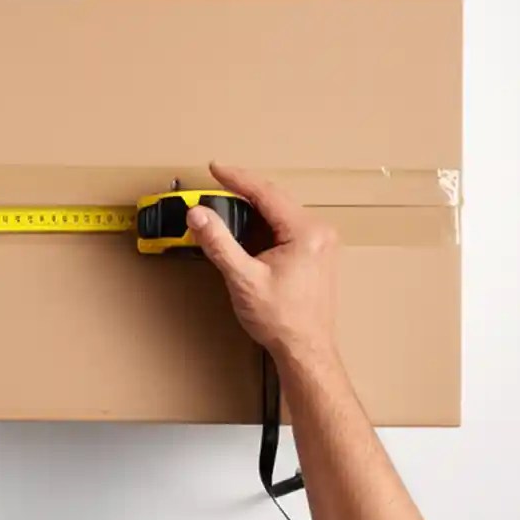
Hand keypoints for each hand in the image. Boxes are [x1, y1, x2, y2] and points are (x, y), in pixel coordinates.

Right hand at [186, 164, 338, 364]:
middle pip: (275, 199)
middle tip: (216, 183)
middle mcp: (319, 232)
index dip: (236, 178)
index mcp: (306, 232)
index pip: (266, 193)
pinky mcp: (316, 254)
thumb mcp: (244, 279)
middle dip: (243, 191)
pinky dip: (264, 224)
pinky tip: (247, 230)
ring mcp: (320, 243)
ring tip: (226, 205)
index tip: (215, 168)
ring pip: (280, 213)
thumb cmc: (283, 321)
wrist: (306, 351)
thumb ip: (219, 243)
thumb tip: (198, 215)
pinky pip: (287, 227)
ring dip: (253, 209)